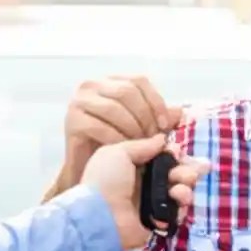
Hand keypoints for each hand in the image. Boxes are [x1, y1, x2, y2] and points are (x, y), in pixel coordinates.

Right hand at [61, 76, 182, 181]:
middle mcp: (91, 85)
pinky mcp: (71, 121)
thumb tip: (179, 112)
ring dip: (132, 129)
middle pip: (126, 91)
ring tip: (139, 146)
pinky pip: (99, 126)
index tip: (165, 126)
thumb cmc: (115, 145)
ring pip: (113, 108)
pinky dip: (116, 139)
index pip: (138, 81)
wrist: (89, 170)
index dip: (156, 102)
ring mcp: (78, 101)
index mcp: (110, 81)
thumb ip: (157, 118)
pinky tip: (123, 150)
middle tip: (152, 138)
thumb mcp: (140, 128)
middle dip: (144, 117)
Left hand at [81, 134, 209, 250]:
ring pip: (179, 192)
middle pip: (175, 174)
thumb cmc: (105, 181)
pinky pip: (177, 212)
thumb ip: (142, 145)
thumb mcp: (118, 153)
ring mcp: (152, 204)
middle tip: (193, 171)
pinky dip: (182, 206)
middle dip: (186, 170)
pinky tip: (178, 200)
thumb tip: (162, 139)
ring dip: (185, 187)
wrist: (99, 217)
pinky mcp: (158, 221)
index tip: (177, 151)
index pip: (161, 158)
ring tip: (179, 189)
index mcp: (135, 166)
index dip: (173, 153)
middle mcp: (145, 184)